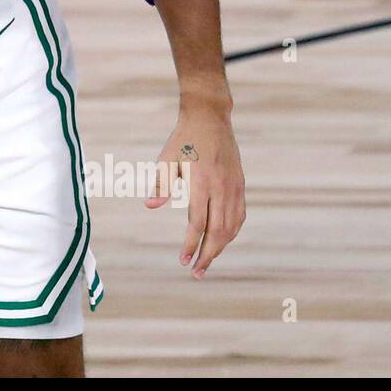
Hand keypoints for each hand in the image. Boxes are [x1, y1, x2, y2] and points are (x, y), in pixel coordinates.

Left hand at [146, 100, 244, 279]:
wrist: (210, 118)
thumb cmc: (183, 139)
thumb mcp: (167, 159)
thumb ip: (161, 184)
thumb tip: (151, 205)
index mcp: (201, 182)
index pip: (197, 223)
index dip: (191, 245)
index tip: (183, 261)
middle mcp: (221, 188)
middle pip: (218, 232)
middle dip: (207, 255)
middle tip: (196, 272)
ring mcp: (234, 187)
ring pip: (231, 227)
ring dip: (220, 247)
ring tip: (207, 262)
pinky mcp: (240, 185)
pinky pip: (239, 216)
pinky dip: (231, 232)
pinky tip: (222, 241)